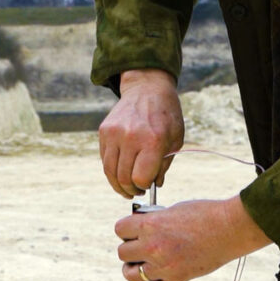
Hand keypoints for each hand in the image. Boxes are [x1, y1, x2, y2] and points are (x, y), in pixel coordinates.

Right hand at [99, 69, 183, 197]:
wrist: (147, 89)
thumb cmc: (165, 116)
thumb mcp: (175, 140)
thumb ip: (164, 165)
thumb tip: (154, 186)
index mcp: (152, 141)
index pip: (140, 178)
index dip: (144, 186)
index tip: (147, 186)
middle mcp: (131, 137)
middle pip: (123, 177)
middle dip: (131, 189)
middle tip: (136, 191)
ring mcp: (114, 133)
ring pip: (110, 171)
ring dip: (118, 185)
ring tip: (127, 188)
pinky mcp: (104, 131)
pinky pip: (105, 159)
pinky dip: (111, 169)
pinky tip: (121, 170)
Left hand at [115, 196, 271, 280]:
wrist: (231, 228)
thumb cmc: (204, 213)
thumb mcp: (172, 211)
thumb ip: (154, 221)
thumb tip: (141, 231)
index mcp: (150, 225)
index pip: (119, 230)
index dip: (125, 229)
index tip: (130, 230)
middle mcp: (153, 247)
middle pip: (123, 253)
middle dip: (129, 249)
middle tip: (137, 247)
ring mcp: (165, 266)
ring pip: (133, 276)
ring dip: (133, 271)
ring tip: (137, 267)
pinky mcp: (179, 279)